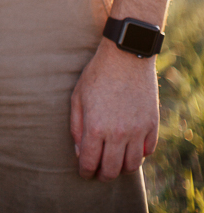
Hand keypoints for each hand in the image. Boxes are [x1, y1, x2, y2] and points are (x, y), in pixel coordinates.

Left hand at [70, 38, 158, 180]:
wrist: (126, 55)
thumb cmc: (97, 73)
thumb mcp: (78, 96)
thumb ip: (76, 126)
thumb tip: (80, 152)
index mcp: (96, 127)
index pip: (90, 163)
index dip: (85, 172)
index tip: (84, 172)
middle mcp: (118, 133)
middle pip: (112, 170)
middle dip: (103, 175)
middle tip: (99, 171)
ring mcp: (138, 130)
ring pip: (132, 165)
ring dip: (122, 168)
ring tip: (116, 161)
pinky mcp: (152, 124)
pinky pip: (148, 151)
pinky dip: (140, 154)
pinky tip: (131, 148)